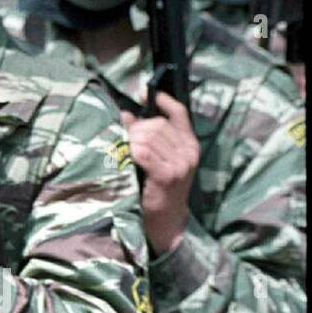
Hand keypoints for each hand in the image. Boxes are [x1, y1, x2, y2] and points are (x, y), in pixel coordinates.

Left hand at [120, 91, 197, 256]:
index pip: (179, 113)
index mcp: (189, 145)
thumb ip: (147, 136)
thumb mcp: (158, 158)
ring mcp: (179, 164)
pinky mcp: (167, 175)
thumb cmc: (157, 186)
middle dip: (136, 128)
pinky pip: (142, 153)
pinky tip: (124, 160)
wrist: (165, 220)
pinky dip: (129, 152)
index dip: (163, 100)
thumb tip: (124, 114)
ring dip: (130, 141)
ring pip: (147, 137)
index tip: (144, 92)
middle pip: (157, 124)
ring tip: (124, 153)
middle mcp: (188, 152)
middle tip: (124, 140)